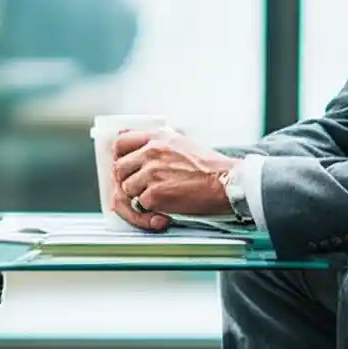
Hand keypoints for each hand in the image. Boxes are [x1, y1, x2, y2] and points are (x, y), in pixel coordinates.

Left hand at [111, 128, 237, 217]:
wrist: (228, 183)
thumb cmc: (211, 167)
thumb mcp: (182, 142)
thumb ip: (159, 142)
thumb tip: (140, 144)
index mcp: (158, 137)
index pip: (121, 142)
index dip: (119, 156)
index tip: (125, 166)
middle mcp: (151, 152)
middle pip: (120, 169)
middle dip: (128, 181)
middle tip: (142, 189)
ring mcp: (151, 173)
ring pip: (128, 188)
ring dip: (140, 197)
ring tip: (160, 199)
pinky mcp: (155, 194)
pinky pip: (140, 204)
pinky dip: (150, 211)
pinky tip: (167, 209)